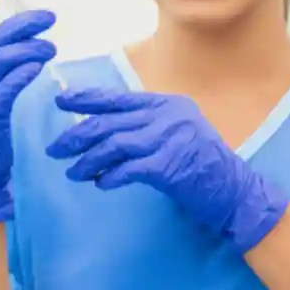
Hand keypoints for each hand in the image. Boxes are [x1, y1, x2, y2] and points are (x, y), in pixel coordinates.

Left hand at [45, 89, 287, 252]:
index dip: (87, 98)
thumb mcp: (177, 134)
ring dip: (89, 160)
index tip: (60, 100)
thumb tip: (102, 131)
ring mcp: (170, 139)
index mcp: (168, 104)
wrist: (234, 191)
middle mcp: (168, 116)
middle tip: (55, 148)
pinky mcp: (169, 165)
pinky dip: (111, 176)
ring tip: (73, 172)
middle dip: (77, 135)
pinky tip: (101, 183)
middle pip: (110, 121)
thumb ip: (146, 127)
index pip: (119, 98)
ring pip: (114, 144)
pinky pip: (128, 169)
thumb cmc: (202, 166)